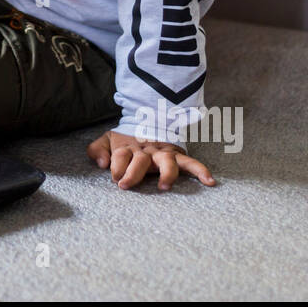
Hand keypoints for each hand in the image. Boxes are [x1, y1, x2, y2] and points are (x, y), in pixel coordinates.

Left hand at [86, 130, 215, 189]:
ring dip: (167, 174)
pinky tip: (209, 181)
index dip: (116, 166)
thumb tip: (102, 163)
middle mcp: (146, 151)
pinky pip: (191, 163)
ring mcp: (163, 154)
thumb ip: (97, 150)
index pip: (120, 156)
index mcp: (128, 147)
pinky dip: (201, 171)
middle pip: (140, 160)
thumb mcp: (107, 140)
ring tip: (164, 186)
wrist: (147, 120)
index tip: (114, 177)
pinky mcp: (177, 156)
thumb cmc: (125, 139)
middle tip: (125, 185)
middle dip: (132, 173)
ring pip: (167, 162)